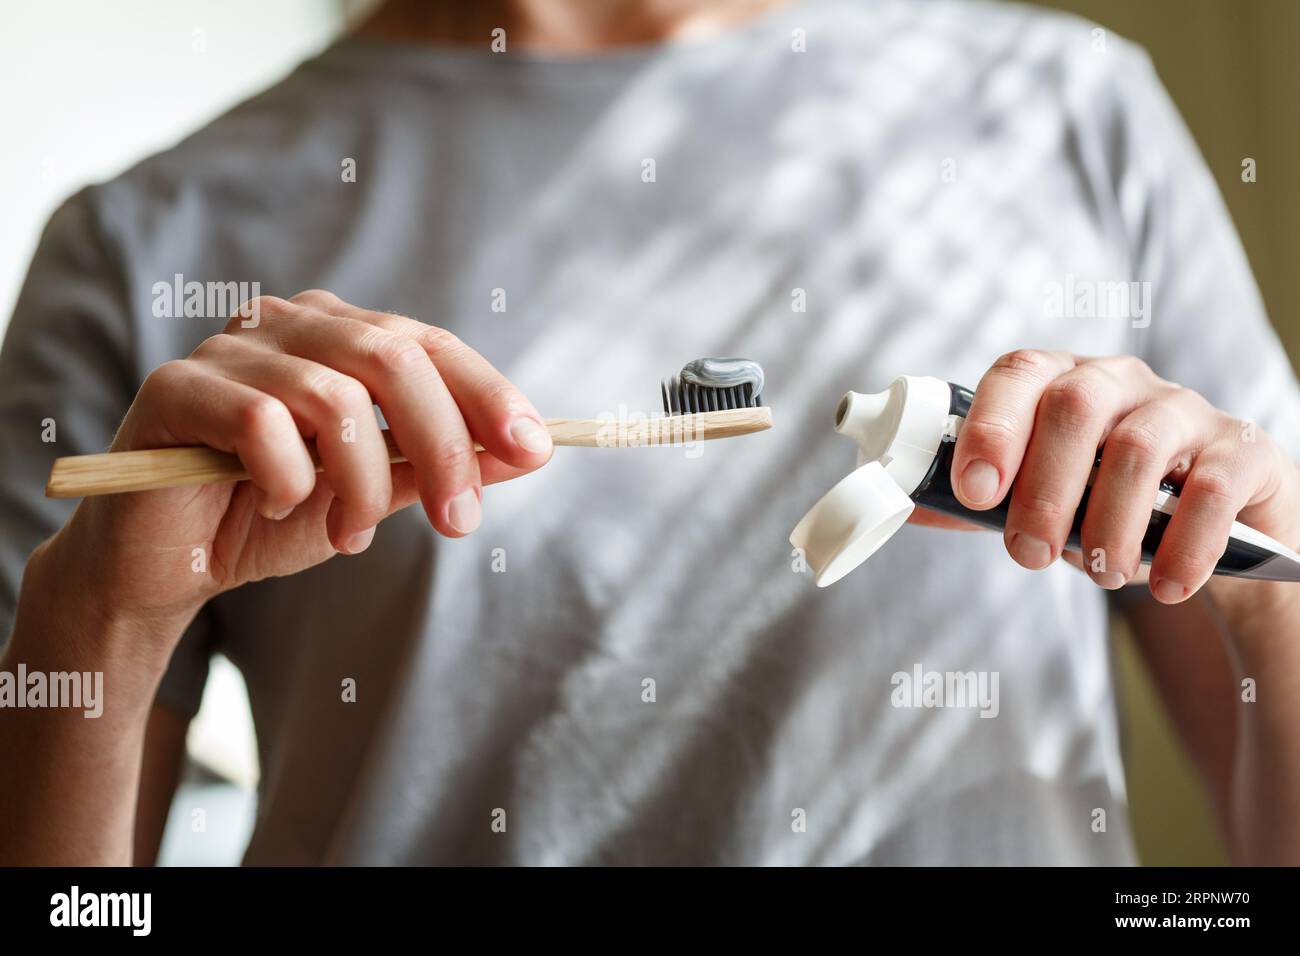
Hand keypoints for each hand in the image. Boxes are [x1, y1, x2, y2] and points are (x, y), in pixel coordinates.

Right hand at [35, 290, 552, 644]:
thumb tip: (529, 452)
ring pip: (333, 397)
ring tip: (349, 532)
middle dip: (442, 446)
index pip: (430, 344)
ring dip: (360, 484)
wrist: (173, 566)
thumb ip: (440, 467)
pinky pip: (262, 422)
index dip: (489, 394)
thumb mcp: (377, 495)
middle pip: (394, 357)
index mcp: (341, 337)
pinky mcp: (177, 387)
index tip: (536, 451)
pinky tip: (278, 505)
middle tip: (460, 522)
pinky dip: (290, 479)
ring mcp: (230, 350)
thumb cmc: (276, 518)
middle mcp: (290, 326)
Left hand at [935, 350, 1299, 602]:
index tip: (973, 492)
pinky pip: (1212, 488)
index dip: (990, 427)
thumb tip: (899, 506)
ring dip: (1107, 524)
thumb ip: (979, 501)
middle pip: (1073, 407)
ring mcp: (1185, 410)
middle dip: (1043, 489)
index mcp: (1060, 382)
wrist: (1214, 530)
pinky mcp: (1243, 451)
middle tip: (1028, 555)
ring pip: (1139, 448)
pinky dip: (1182, 546)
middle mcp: (1121, 381)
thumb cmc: (1105, 503)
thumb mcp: (1041, 498)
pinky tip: (1163, 584)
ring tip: (1100, 575)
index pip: (1018, 374)